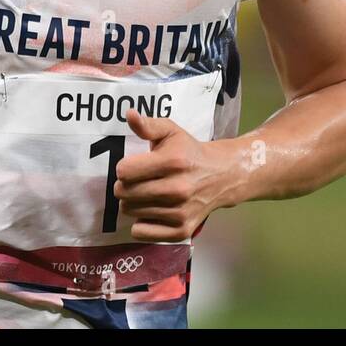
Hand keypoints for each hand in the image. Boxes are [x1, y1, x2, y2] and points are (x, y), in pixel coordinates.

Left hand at [114, 111, 237, 241]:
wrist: (221, 176)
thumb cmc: (189, 152)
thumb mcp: (171, 132)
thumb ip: (148, 125)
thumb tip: (129, 114)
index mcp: (173, 161)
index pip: (124, 171)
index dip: (125, 167)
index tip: (134, 166)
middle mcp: (177, 189)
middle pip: (124, 193)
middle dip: (125, 185)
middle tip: (138, 181)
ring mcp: (179, 212)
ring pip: (129, 211)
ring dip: (133, 202)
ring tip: (147, 193)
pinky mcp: (180, 231)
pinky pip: (140, 231)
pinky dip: (141, 222)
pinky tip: (153, 210)